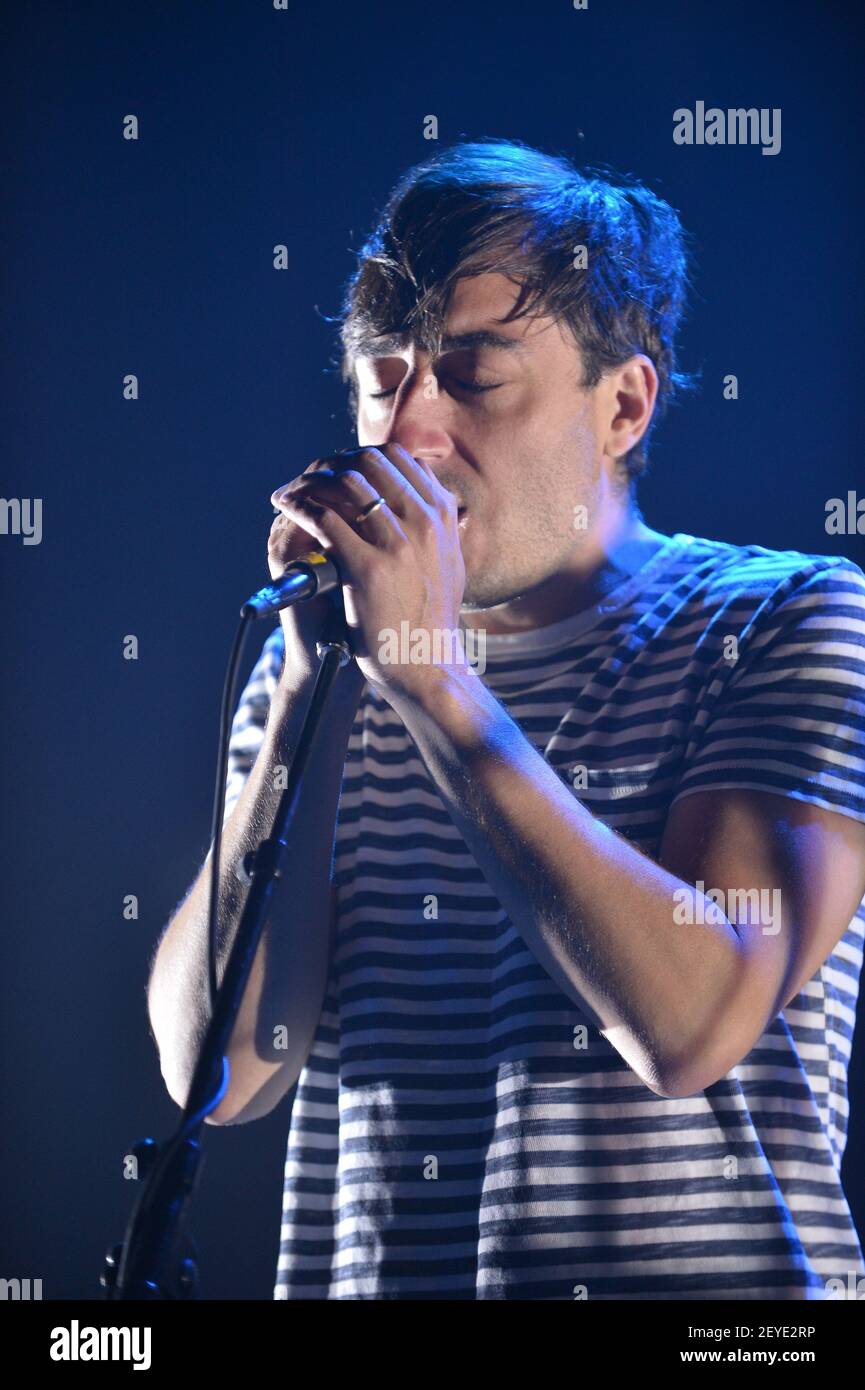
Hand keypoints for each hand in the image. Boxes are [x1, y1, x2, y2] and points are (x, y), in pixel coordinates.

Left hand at [270, 444, 466, 701]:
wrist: (428, 669)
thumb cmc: (431, 622)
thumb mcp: (449, 563)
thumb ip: (440, 531)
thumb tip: (436, 503)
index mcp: (443, 515)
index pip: (396, 458)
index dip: (359, 458)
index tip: (336, 471)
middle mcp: (425, 521)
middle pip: (368, 462)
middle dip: (330, 464)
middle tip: (307, 480)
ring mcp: (398, 543)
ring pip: (344, 484)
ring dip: (308, 481)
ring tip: (288, 493)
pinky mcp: (368, 568)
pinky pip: (324, 519)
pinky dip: (299, 506)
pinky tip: (285, 507)